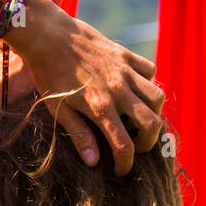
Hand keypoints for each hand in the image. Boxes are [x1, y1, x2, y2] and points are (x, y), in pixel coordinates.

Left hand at [5, 0, 164, 175]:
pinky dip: (148, 82)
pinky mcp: (125, 55)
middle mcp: (118, 91)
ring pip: (157, 97)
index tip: (122, 170)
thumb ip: (79, 135)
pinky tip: (134, 88)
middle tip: (136, 146)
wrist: (48, 36)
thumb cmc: (49, 74)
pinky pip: (150, 71)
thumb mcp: (58, 109)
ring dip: (153, 112)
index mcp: (100, 108)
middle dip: (148, 143)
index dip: (126, 164)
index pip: (125, 146)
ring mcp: (124, 71)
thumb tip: (94, 161)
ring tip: (139, 117)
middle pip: (152, 124)